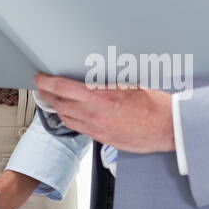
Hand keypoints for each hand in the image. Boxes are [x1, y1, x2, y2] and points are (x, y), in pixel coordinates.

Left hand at [33, 74, 174, 152]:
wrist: (168, 129)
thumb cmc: (153, 104)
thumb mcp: (129, 82)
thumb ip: (107, 78)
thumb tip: (92, 70)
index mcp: (101, 96)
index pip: (63, 87)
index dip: (46, 82)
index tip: (40, 77)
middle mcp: (95, 114)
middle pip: (59, 104)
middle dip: (46, 94)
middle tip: (41, 86)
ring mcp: (97, 128)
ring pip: (66, 118)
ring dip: (56, 107)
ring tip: (52, 98)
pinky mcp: (102, 139)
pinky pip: (78, 128)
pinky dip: (69, 119)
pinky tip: (69, 113)